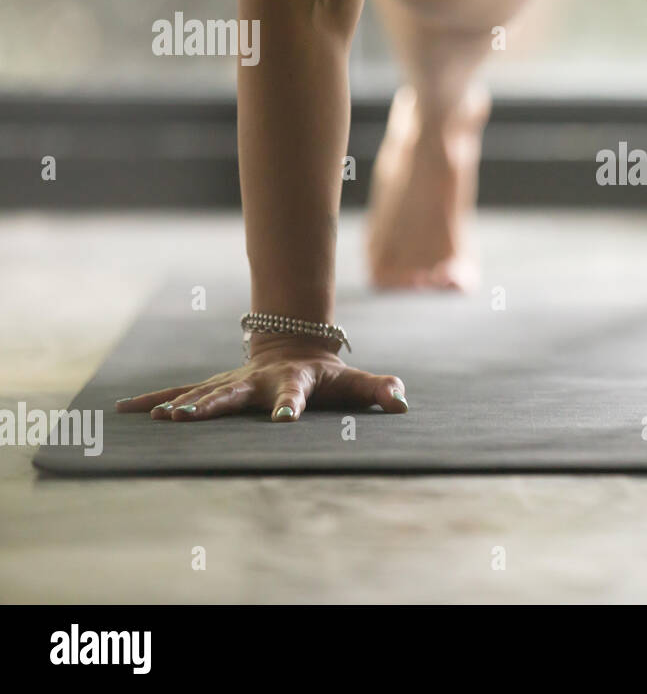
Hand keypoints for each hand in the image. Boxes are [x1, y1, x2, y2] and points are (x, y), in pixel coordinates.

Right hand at [114, 335, 407, 421]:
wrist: (296, 345)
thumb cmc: (329, 373)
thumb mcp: (354, 382)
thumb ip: (378, 390)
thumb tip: (403, 400)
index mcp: (294, 382)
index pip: (294, 396)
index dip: (291, 407)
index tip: (284, 420)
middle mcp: (257, 382)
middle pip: (233, 395)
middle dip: (211, 407)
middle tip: (186, 419)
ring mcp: (232, 383)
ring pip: (202, 394)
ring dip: (179, 406)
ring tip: (158, 420)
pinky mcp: (214, 387)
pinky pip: (180, 393)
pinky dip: (154, 401)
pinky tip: (124, 412)